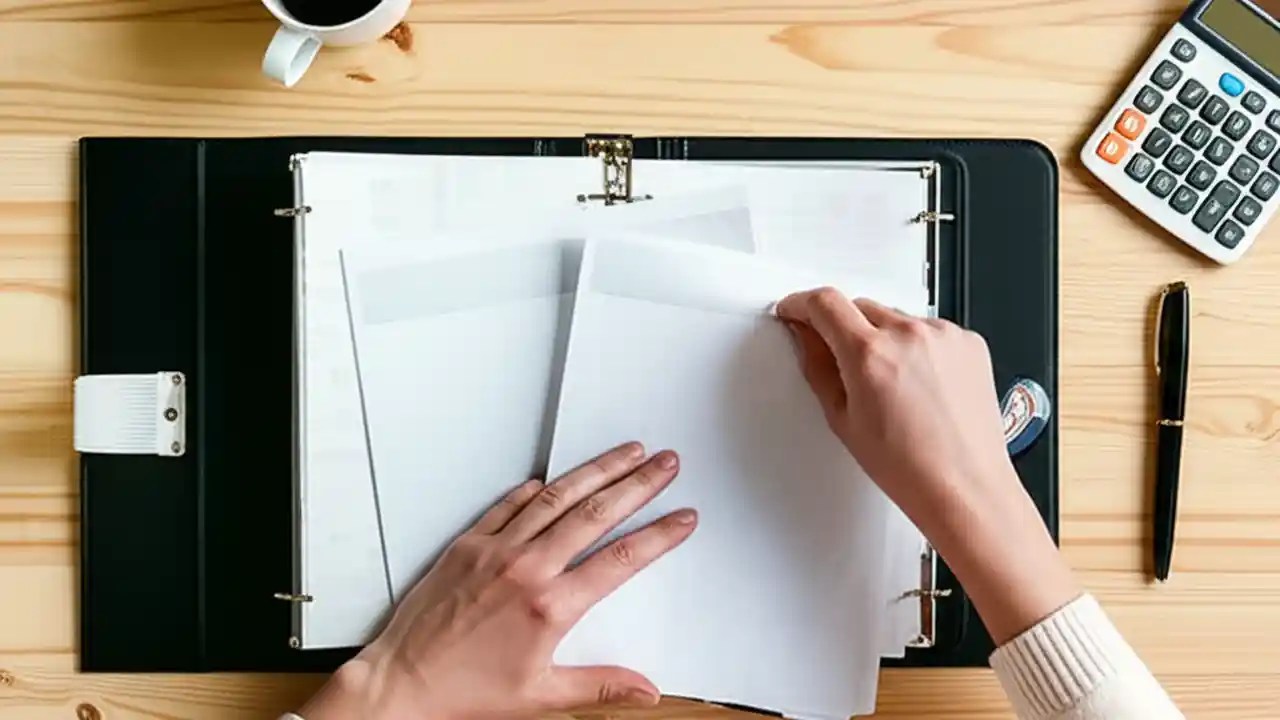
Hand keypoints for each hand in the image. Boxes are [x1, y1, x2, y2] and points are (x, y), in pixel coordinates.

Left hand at [299, 443, 696, 719]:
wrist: (403, 683)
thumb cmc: (464, 692)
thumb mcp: (542, 696)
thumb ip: (600, 685)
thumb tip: (645, 689)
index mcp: (550, 608)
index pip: (620, 560)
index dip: (659, 535)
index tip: (682, 518)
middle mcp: (526, 569)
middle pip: (596, 514)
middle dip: (638, 484)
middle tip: (665, 463)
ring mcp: (495, 551)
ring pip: (556, 498)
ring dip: (596, 472)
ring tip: (625, 453)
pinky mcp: (467, 545)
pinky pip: (509, 505)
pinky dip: (536, 489)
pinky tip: (553, 478)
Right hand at [776, 288, 1075, 643]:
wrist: (964, 486)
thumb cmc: (908, 467)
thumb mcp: (843, 420)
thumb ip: (818, 367)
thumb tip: (806, 338)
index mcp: (870, 355)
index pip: (824, 302)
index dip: (802, 303)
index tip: (796, 310)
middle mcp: (908, 335)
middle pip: (859, 307)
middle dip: (844, 328)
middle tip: (846, 366)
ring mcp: (943, 335)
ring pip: (895, 317)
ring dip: (884, 338)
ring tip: (892, 387)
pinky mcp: (969, 341)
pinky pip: (929, 330)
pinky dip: (918, 347)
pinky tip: (920, 385)